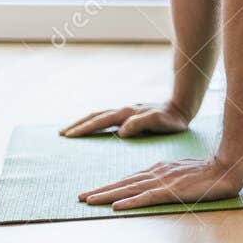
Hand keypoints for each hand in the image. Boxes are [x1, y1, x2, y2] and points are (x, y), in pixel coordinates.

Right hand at [59, 102, 190, 138]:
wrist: (181, 107)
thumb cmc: (171, 119)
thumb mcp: (158, 122)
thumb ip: (141, 124)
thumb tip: (121, 131)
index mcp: (126, 114)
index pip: (99, 121)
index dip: (83, 128)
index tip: (68, 135)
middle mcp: (123, 110)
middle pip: (94, 116)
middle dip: (77, 125)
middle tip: (61, 134)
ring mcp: (125, 111)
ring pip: (99, 116)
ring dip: (84, 122)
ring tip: (71, 130)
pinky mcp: (130, 115)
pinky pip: (107, 118)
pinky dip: (95, 121)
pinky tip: (93, 128)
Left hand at [78, 157, 242, 209]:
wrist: (227, 167)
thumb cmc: (209, 172)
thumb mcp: (183, 173)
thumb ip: (168, 178)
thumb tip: (154, 185)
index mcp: (159, 169)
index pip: (129, 179)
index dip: (110, 186)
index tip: (92, 192)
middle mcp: (157, 173)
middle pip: (124, 183)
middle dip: (101, 190)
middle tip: (80, 197)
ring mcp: (164, 181)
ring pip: (130, 189)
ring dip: (108, 195)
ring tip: (89, 201)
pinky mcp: (172, 191)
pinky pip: (147, 197)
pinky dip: (130, 202)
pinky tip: (117, 206)